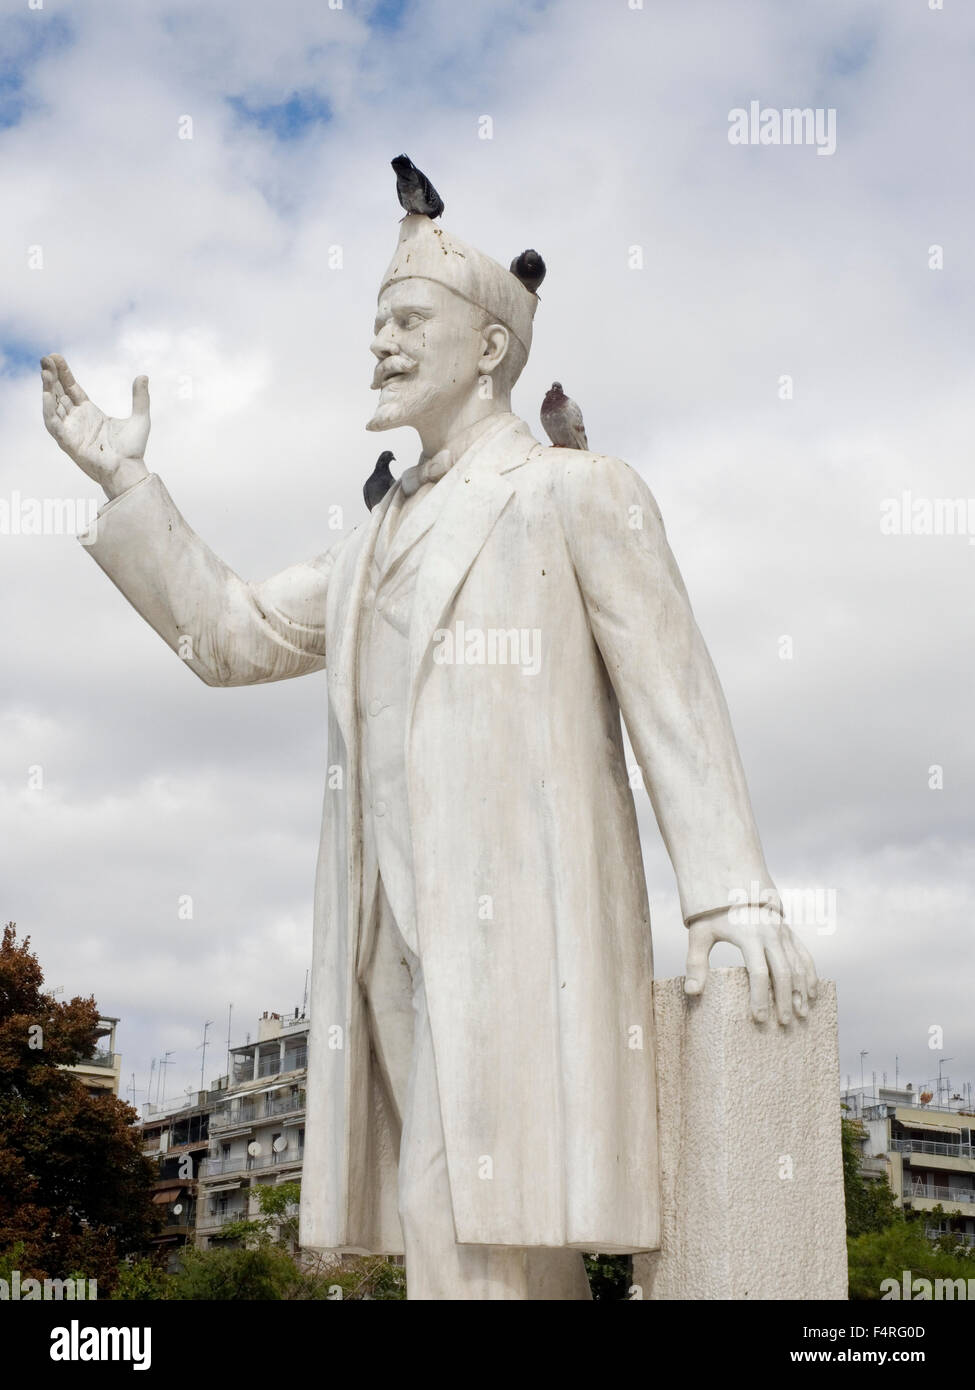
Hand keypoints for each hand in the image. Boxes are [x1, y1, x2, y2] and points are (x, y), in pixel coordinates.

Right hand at [41, 353, 149, 498]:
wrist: (130, 470)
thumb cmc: (133, 450)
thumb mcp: (140, 418)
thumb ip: (140, 398)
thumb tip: (143, 376)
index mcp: (90, 412)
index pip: (71, 388)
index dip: (63, 373)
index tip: (55, 357)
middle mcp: (77, 420)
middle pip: (59, 393)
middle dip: (51, 376)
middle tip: (45, 359)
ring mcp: (71, 430)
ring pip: (53, 406)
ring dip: (47, 389)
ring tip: (45, 372)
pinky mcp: (68, 442)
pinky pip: (53, 424)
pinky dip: (48, 410)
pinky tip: (46, 395)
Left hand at [684, 908, 817, 1024]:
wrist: (730, 879)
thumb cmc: (711, 911)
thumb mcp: (699, 933)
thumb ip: (695, 962)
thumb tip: (692, 992)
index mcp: (748, 934)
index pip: (758, 972)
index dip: (760, 997)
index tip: (759, 1018)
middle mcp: (769, 932)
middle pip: (783, 972)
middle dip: (784, 999)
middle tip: (783, 1023)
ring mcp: (782, 930)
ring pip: (798, 964)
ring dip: (801, 990)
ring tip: (801, 1014)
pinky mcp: (787, 929)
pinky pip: (804, 953)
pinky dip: (810, 974)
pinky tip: (812, 993)